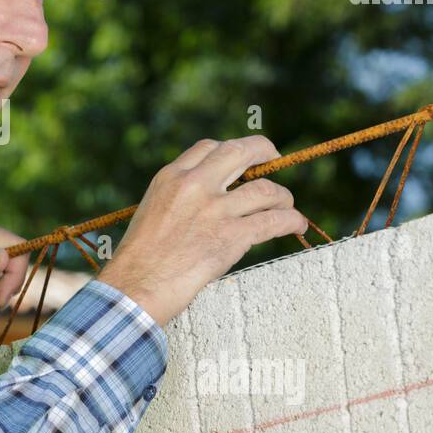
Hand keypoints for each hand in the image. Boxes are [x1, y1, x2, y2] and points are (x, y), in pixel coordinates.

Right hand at [96, 136, 306, 325]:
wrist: (136, 285)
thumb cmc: (138, 258)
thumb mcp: (151, 210)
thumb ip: (178, 197)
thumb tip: (207, 200)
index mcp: (170, 177)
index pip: (208, 147)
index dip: (230, 150)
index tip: (241, 160)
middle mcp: (195, 185)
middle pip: (241, 152)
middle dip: (264, 151)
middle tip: (274, 159)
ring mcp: (216, 210)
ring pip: (265, 189)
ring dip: (283, 196)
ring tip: (286, 205)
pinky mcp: (232, 237)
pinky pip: (274, 221)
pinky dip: (291, 221)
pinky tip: (296, 225)